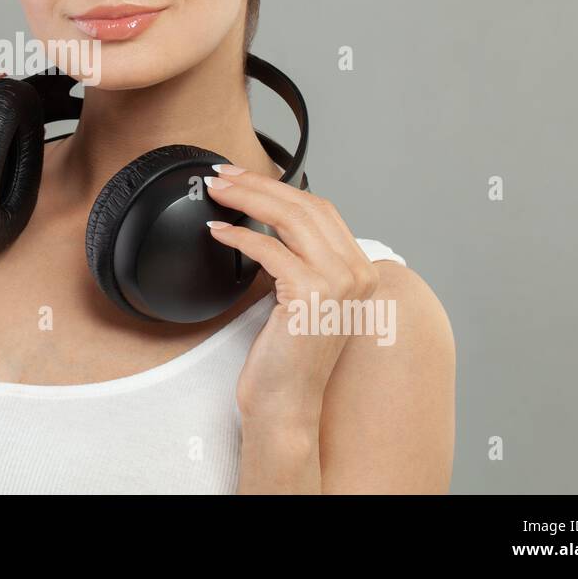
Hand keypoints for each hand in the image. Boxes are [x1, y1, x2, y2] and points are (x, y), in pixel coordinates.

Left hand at [203, 165, 380, 420]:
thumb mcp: (300, 295)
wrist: (287, 403)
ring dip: (247, 199)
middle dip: (258, 183)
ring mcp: (338, 282)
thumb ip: (297, 256)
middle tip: (222, 175)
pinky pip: (269, 249)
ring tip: (217, 192)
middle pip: (305, 205)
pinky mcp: (310, 294)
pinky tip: (218, 231)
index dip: (278, 186)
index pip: (320, 208)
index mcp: (359, 268)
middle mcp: (356, 271)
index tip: (243, 176)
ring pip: (289, 219)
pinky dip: (240, 235)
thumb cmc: (287, 354)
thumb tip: (262, 213)